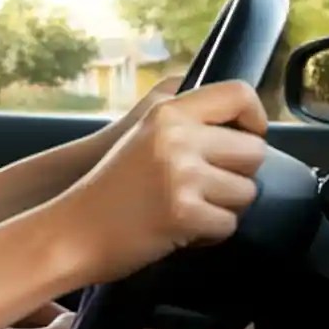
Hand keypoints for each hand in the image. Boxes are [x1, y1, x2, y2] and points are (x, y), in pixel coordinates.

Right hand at [53, 80, 268, 285]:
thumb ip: (185, 119)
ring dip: (224, 207)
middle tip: (206, 187)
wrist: (73, 231)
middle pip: (254, 150)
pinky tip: (181, 230)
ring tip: (188, 208)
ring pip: (247, 192)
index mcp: (168, 113)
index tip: (247, 136)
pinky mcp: (185, 213)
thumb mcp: (141, 134)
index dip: (255, 117)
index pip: (239, 94)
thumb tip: (242, 120)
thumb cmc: (110, 188)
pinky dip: (210, 234)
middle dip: (238, 174)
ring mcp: (182, 176)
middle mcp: (177, 138)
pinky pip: (229, 225)